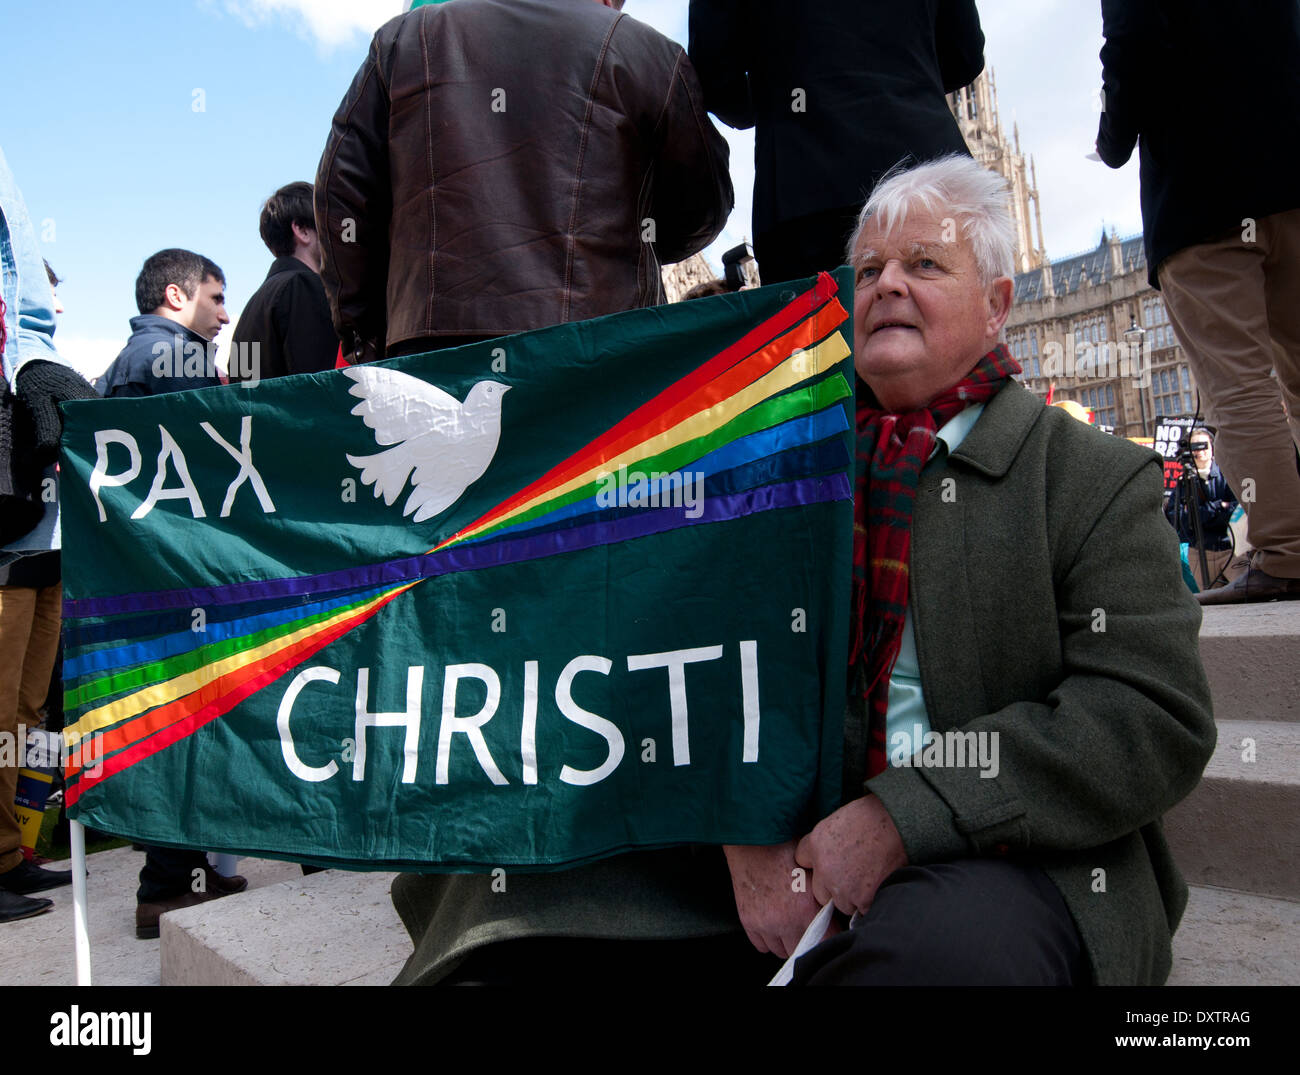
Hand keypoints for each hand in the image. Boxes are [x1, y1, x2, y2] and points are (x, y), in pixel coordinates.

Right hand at [723, 841, 821, 958]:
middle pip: (803, 951)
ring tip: (789, 924)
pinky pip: (762, 946)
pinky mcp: (748, 921)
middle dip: (808, 941)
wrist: (754, 840)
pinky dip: (768, 939)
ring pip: (782, 951)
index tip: (828, 930)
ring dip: (787, 941)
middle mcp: (785, 922)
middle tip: (808, 927)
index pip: (825, 942)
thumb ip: (825, 896)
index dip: (829, 935)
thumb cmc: (786, 849)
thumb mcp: (813, 871)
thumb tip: (836, 910)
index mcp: (806, 910)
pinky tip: (773, 924)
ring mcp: (765, 924)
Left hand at [793, 795, 907, 916]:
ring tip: (868, 878)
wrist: (897, 824)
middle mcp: (825, 871)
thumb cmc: (869, 817)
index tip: (831, 860)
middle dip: (833, 888)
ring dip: (852, 898)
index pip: (802, 862)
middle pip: (821, 893)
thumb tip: (816, 859)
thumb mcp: (834, 821)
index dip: (818, 863)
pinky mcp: (863, 900)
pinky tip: (878, 885)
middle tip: (852, 874)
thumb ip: (819, 844)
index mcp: (815, 846)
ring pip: (842, 904)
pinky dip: (869, 903)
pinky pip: (861, 911)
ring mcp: (843, 888)